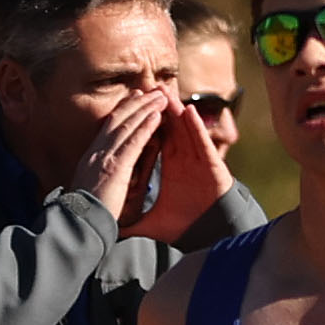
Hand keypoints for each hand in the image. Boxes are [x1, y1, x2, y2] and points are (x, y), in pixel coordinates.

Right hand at [70, 89, 171, 223]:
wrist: (77, 226)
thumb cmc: (85, 217)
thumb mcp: (92, 192)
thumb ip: (101, 180)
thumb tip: (108, 177)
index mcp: (89, 159)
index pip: (107, 129)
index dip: (122, 112)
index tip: (133, 100)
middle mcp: (95, 153)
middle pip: (117, 120)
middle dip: (135, 103)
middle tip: (149, 91)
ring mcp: (104, 158)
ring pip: (127, 126)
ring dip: (145, 109)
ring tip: (160, 98)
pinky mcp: (115, 167)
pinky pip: (134, 142)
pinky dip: (146, 127)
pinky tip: (158, 116)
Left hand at [122, 102, 234, 244]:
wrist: (210, 236)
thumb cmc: (186, 226)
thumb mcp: (151, 222)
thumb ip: (132, 222)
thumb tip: (113, 230)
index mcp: (169, 166)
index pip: (154, 138)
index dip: (144, 123)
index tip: (131, 108)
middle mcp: (184, 159)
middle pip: (169, 128)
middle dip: (158, 109)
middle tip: (147, 88)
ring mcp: (198, 160)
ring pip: (185, 130)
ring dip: (175, 111)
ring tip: (165, 92)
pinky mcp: (212, 165)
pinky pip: (202, 142)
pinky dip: (196, 127)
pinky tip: (188, 112)